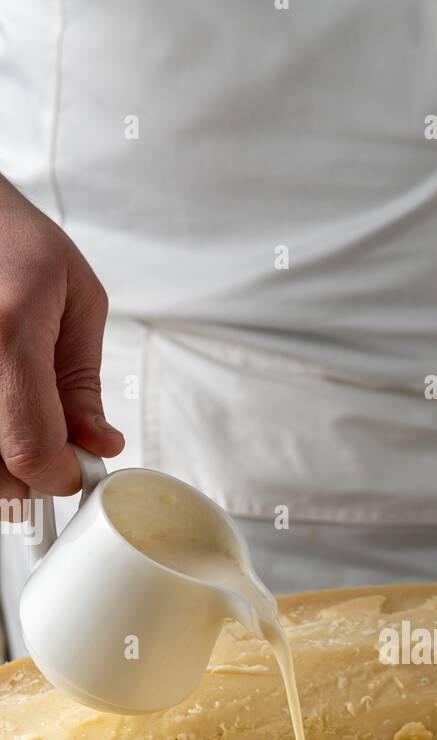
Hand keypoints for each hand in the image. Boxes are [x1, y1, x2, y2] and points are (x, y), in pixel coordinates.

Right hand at [0, 176, 123, 503]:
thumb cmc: (15, 240)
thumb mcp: (78, 300)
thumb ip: (85, 383)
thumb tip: (99, 444)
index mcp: (11, 331)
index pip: (31, 448)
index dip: (62, 474)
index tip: (81, 468)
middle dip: (35, 471)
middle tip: (56, 444)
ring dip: (6, 461)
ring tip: (27, 419)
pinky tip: (6, 412)